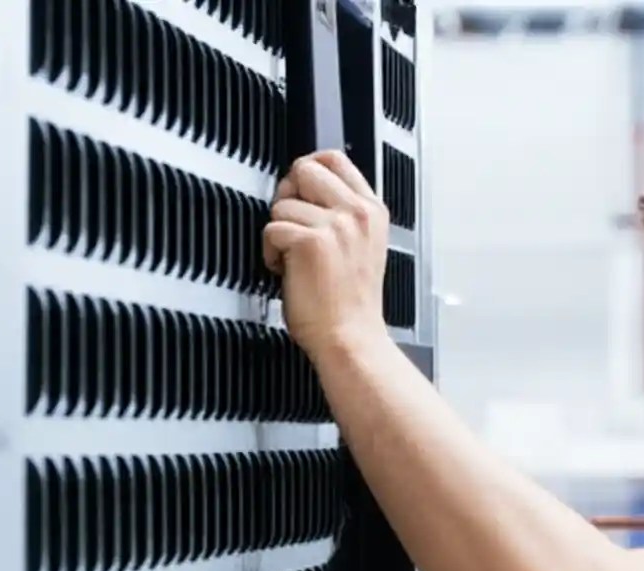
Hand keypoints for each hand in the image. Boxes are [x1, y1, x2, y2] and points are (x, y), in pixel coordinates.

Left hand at [263, 149, 387, 359]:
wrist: (350, 338)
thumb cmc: (350, 303)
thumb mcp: (363, 245)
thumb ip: (343, 213)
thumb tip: (303, 188)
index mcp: (373, 211)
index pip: (335, 158)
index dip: (309, 169)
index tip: (301, 192)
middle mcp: (357, 213)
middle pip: (304, 169)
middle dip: (289, 195)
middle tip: (293, 225)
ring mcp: (335, 226)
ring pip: (281, 204)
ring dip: (279, 232)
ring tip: (296, 260)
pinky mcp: (309, 242)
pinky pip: (270, 229)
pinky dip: (271, 253)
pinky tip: (289, 271)